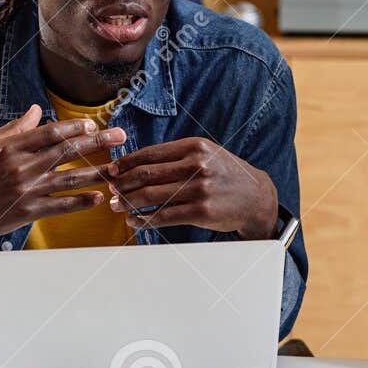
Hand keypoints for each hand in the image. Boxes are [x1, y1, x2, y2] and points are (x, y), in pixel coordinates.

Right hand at [0, 104, 126, 250]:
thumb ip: (14, 129)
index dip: (74, 127)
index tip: (92, 123)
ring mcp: (26, 191)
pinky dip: (80, 202)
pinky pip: (60, 206)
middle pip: (66, 152)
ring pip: (69, 179)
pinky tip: (98, 197)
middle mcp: (21, 168)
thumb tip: (36, 110)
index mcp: (10, 148)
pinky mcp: (27, 212)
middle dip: (97, 142)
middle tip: (121, 136)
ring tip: (117, 168)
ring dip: (96, 172)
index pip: (50, 133)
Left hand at [104, 137, 278, 239]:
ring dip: (129, 202)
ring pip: (151, 195)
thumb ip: (176, 155)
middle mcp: (196, 165)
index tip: (112, 170)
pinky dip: (144, 219)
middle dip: (122, 183)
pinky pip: (163, 216)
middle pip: (146, 174)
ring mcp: (198, 188)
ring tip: (118, 206)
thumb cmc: (224, 175)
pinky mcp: (201, 211)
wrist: (256, 197)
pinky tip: (135, 221)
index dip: (126, 162)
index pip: (150, 153)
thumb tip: (137, 163)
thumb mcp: (205, 154)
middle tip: (111, 190)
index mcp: (193, 146)